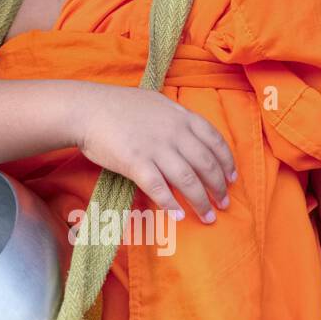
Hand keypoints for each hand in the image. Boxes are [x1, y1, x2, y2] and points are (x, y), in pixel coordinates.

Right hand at [73, 82, 235, 221]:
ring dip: (201, 202)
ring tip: (208, 217)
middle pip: (206, 165)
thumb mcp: (157, 103)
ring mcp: (156, 148)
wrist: (87, 109)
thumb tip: (190, 131)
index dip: (227, 163)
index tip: (232, 179)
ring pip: (188, 180)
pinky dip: (171, 204)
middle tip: (224, 204)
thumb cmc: (119, 106)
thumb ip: (176, 118)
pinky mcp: (136, 163)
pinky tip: (179, 215)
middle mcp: (174, 133)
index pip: (215, 141)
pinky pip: (159, 188)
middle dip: (218, 188)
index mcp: (182, 117)